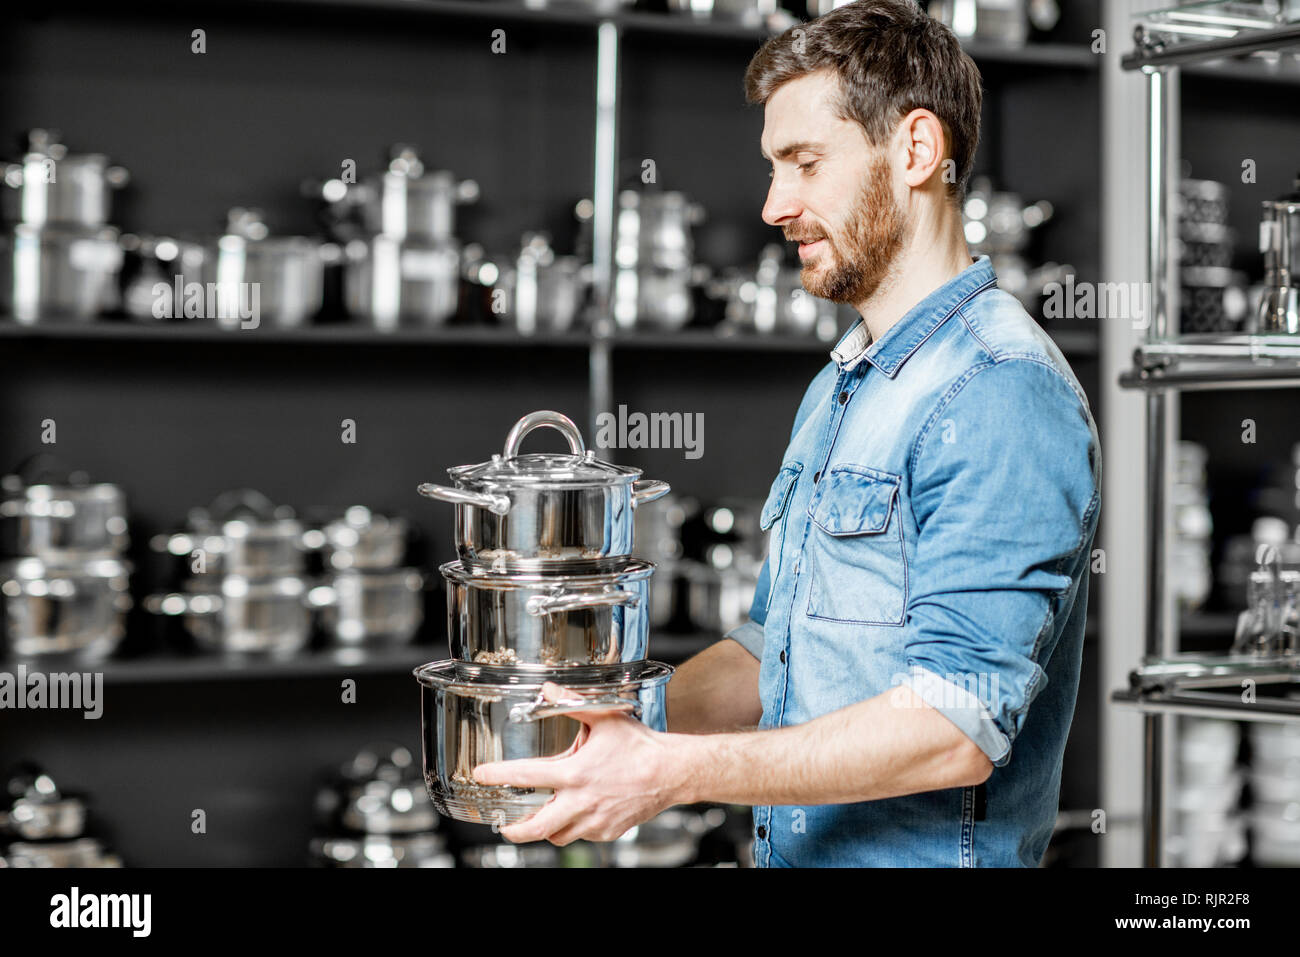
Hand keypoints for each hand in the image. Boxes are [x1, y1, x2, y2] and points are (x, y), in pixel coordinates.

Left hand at [472, 682, 682, 845]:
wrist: (672, 772)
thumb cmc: (640, 746)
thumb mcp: (603, 717)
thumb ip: (571, 704)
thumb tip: (548, 690)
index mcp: (575, 773)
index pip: (526, 776)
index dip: (498, 776)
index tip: (481, 775)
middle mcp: (581, 802)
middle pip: (535, 827)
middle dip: (513, 829)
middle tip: (503, 823)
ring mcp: (594, 821)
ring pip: (558, 835)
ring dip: (545, 828)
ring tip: (541, 816)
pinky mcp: (607, 832)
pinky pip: (581, 835)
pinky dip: (573, 827)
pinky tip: (577, 811)